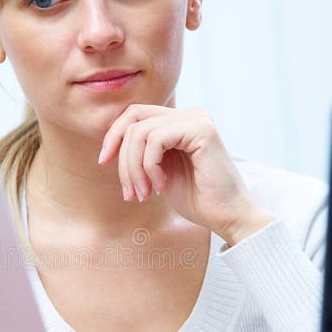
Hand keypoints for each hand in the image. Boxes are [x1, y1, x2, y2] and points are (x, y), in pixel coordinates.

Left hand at [98, 104, 274, 244]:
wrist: (227, 217)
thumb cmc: (197, 200)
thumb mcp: (160, 172)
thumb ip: (143, 153)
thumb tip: (111, 144)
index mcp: (180, 122)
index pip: (134, 114)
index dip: (113, 136)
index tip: (104, 162)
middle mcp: (190, 115)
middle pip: (133, 117)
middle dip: (121, 155)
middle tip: (127, 190)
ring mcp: (197, 119)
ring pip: (140, 131)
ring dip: (134, 168)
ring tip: (143, 194)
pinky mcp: (202, 130)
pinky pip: (155, 140)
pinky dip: (149, 166)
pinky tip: (160, 186)